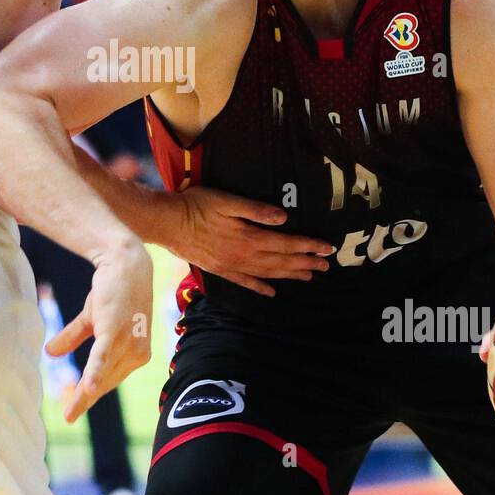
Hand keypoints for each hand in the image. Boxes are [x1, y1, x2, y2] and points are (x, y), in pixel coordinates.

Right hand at [46, 238, 152, 422]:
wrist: (125, 263)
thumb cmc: (112, 290)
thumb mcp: (91, 318)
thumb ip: (73, 337)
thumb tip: (49, 353)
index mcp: (133, 354)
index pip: (108, 380)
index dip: (90, 396)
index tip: (72, 413)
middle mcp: (137, 353)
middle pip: (105, 382)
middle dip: (86, 399)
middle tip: (67, 416)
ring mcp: (128, 342)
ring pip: (103, 374)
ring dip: (87, 393)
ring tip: (72, 411)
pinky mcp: (116, 330)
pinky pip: (104, 356)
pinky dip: (96, 372)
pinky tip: (87, 388)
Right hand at [171, 187, 333, 296]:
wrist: (167, 223)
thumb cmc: (196, 206)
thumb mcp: (227, 201)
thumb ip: (256, 210)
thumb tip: (283, 218)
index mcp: (248, 238)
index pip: (286, 243)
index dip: (308, 246)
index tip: (327, 248)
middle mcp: (243, 256)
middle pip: (280, 262)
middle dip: (305, 263)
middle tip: (325, 266)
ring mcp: (231, 265)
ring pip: (267, 274)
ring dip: (289, 275)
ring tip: (308, 277)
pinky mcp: (220, 270)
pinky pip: (245, 282)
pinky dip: (261, 288)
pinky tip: (272, 293)